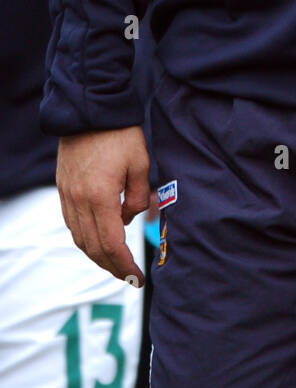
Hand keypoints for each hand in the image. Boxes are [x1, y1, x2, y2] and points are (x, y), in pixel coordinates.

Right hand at [56, 126, 150, 283]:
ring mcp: (67, 196)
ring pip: (79, 238)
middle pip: (93, 248)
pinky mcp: (63, 189)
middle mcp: (79, 201)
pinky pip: (72, 223)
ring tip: (115, 262)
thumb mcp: (141, 164)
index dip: (125, 265)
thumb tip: (129, 218)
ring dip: (97, 255)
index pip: (112, 244)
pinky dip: (85, 237)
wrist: (90, 109)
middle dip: (112, 266)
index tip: (137, 278)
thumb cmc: (120, 134)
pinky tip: (99, 238)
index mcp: (100, 197)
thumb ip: (139, 197)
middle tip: (129, 276)